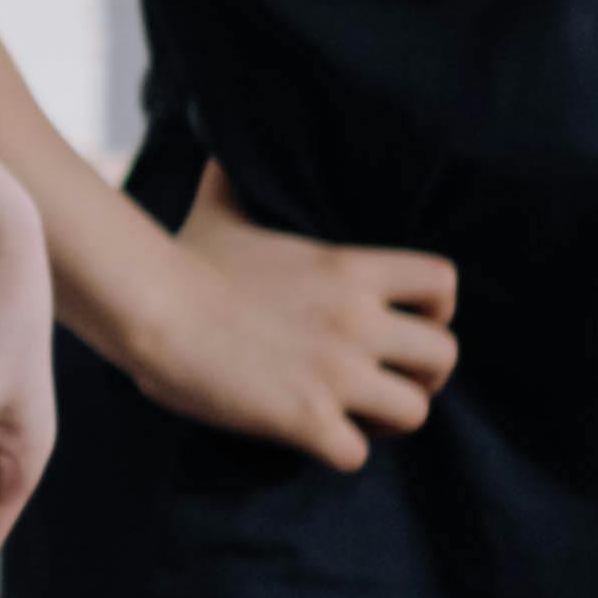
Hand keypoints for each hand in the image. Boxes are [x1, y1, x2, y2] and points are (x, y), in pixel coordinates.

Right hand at [127, 163, 455, 470]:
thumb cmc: (183, 258)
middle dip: (424, 375)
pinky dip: (339, 451)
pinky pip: (357, 454)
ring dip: (387, 420)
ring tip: (354, 416)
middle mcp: (358, 322)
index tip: (408, 321)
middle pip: (444, 356)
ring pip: (415, 412)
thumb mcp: (220, 210)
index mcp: (351, 269)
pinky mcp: (306, 418)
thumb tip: (215, 144)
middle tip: (388, 381)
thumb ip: (232, 180)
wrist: (152, 307)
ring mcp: (337, 374)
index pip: (443, 283)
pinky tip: (311, 438)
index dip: (437, 309)